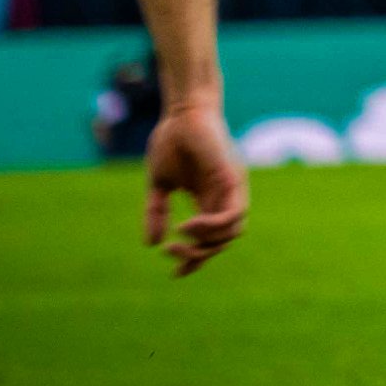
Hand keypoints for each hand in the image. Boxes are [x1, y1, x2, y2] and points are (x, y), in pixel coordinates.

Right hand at [143, 100, 247, 277]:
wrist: (181, 112)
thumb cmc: (172, 142)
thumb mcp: (159, 185)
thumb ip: (156, 213)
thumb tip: (152, 244)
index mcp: (209, 200)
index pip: (210, 239)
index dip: (196, 259)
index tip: (176, 273)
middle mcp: (224, 197)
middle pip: (222, 241)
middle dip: (198, 255)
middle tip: (172, 250)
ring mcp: (231, 189)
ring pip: (233, 232)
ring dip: (206, 242)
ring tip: (180, 235)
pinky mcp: (233, 178)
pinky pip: (234, 213)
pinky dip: (214, 226)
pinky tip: (188, 225)